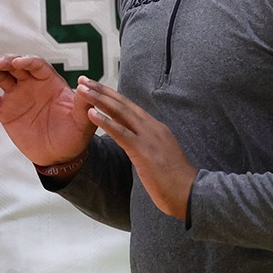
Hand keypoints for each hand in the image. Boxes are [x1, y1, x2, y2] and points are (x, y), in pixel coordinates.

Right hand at [0, 56, 91, 166]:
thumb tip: (85, 84)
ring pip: (1, 77)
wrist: (59, 156)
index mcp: (50, 82)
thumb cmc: (74, 135)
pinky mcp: (5, 111)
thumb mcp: (83, 120)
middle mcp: (32, 84)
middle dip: (6, 62)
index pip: (36, 64)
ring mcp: (17, 96)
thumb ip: (83, 102)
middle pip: (16, 66)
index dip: (26, 61)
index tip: (18, 62)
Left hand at [79, 78, 196, 221]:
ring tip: (82, 90)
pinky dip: (105, 121)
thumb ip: (146, 144)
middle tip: (83, 80)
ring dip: (99, 99)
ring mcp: (148, 137)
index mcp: (156, 128)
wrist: (190, 192)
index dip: (111, 95)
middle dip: (101, 90)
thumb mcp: (160, 155)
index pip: (130, 107)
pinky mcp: (143, 151)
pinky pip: (120, 133)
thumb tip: (133, 142)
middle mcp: (152, 127)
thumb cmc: (175, 180)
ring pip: (120, 113)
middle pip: (123, 104)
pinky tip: (91, 113)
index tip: (95, 86)